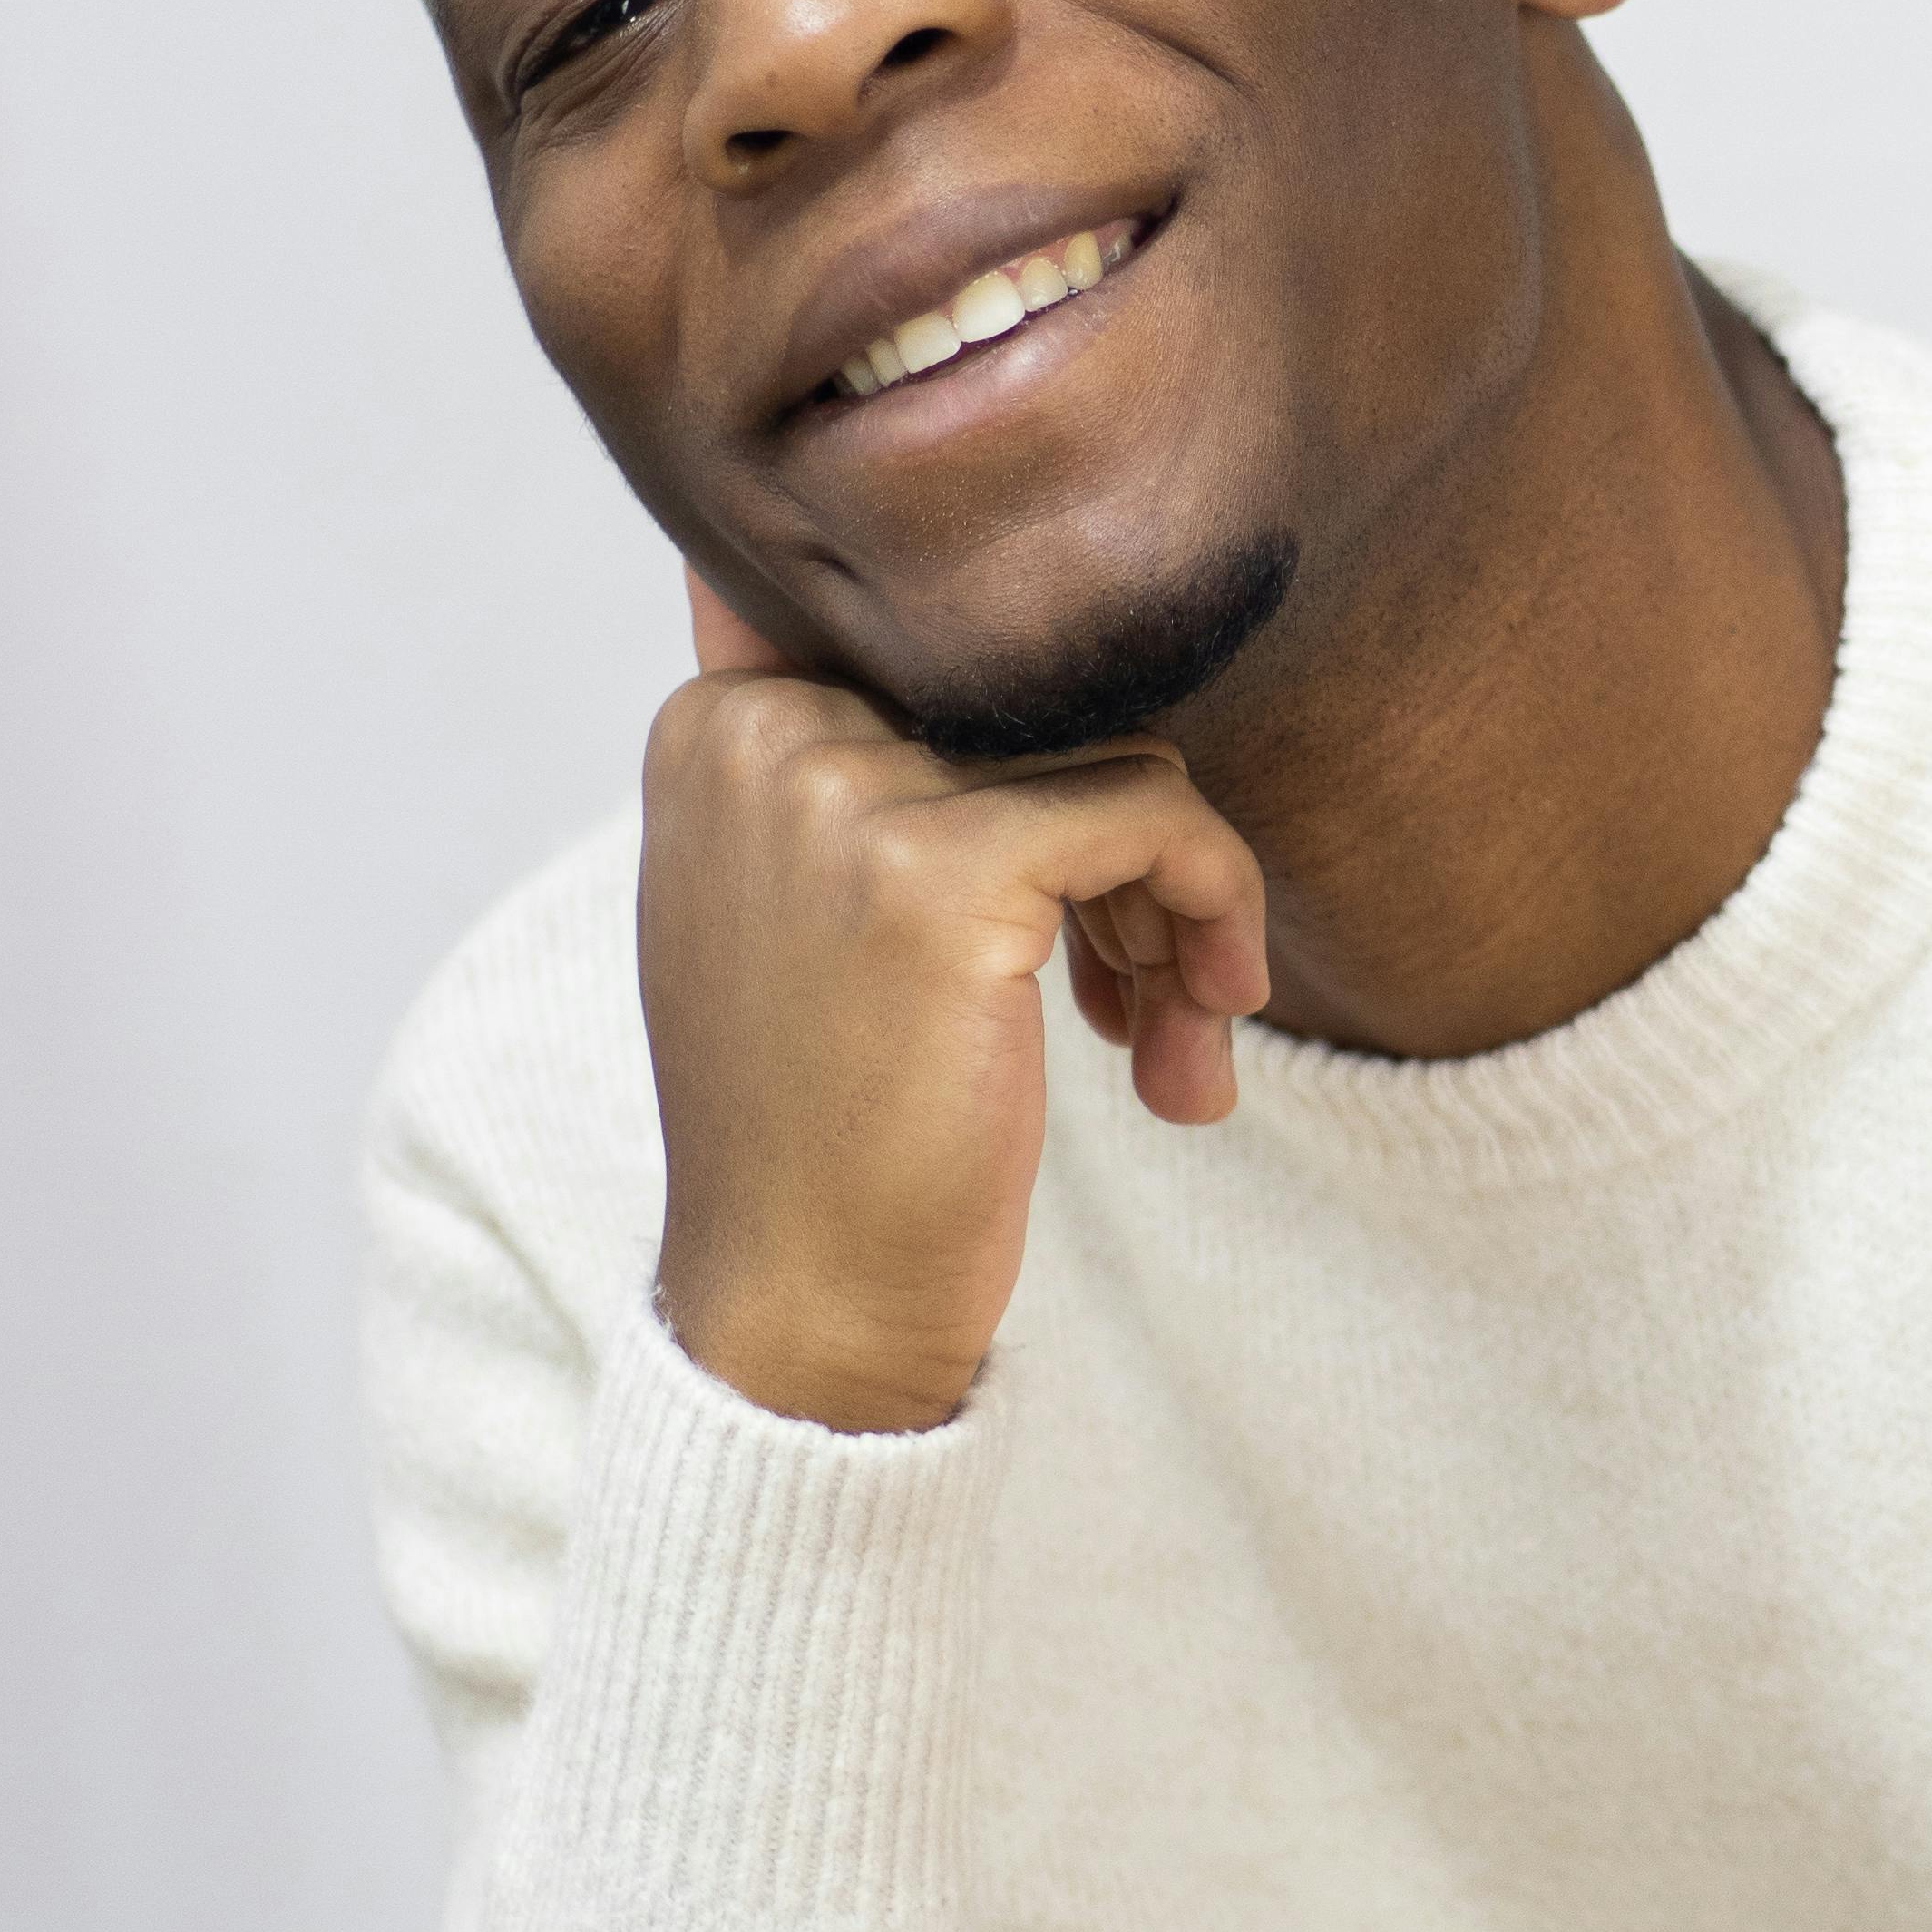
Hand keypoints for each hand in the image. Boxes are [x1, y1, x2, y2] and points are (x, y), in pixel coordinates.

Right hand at [643, 574, 1270, 1433]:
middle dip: (1125, 863)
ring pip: (1119, 762)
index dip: (1045, 788)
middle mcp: (756, 728)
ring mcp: (839, 792)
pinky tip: (1202, 1029)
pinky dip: (1215, 907)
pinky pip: (1158, 817)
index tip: (1077, 927)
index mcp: (716, 718)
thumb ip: (868, 764)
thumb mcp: (803, 907)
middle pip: (1047, 712)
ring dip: (1175, 911)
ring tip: (1168, 1042)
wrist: (805, 1302)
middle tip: (1141, 1004)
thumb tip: (985, 629)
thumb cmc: (830, 1121)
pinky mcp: (940, 870)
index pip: (963, 665)